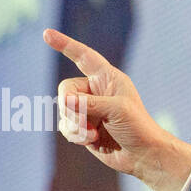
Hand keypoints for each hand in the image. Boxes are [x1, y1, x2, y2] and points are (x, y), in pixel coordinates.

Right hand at [44, 28, 190, 190]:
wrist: (143, 156)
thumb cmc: (138, 128)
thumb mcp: (117, 110)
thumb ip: (90, 104)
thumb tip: (65, 102)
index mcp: (108, 78)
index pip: (84, 57)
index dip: (66, 45)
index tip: (46, 34)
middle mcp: (95, 91)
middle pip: (65, 89)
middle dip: (70, 107)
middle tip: (86, 121)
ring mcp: (88, 109)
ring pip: (63, 111)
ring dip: (76, 125)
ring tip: (93, 134)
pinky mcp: (83, 127)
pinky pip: (66, 126)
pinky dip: (76, 135)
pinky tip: (91, 140)